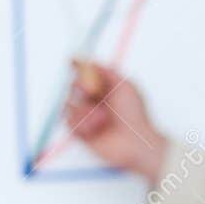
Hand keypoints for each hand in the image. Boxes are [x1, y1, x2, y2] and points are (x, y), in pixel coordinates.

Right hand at [64, 59, 168, 182]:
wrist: (136, 142)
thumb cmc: (136, 116)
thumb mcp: (126, 86)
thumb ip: (108, 71)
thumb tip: (90, 61)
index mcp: (104, 89)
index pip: (85, 74)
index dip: (78, 67)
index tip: (73, 61)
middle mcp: (93, 101)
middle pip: (72, 85)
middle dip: (80, 86)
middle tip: (92, 91)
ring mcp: (86, 116)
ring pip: (68, 104)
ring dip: (84, 109)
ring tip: (102, 118)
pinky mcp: (80, 132)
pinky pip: (69, 122)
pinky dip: (83, 124)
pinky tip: (97, 129)